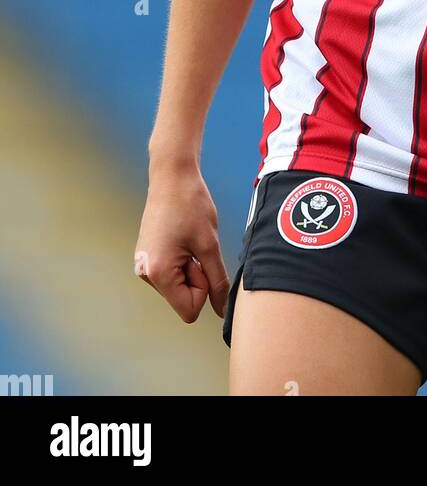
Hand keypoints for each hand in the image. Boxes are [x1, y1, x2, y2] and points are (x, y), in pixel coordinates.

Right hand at [134, 160, 229, 319]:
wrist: (172, 175)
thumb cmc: (192, 205)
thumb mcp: (209, 245)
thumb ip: (217, 281)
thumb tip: (222, 312)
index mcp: (158, 274)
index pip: (189, 310)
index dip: (204, 288)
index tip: (202, 259)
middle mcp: (145, 274)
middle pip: (183, 298)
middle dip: (197, 275)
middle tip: (196, 244)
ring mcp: (144, 264)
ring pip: (179, 284)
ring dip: (190, 266)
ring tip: (188, 237)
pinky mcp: (147, 255)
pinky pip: (172, 271)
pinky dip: (183, 259)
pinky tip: (181, 235)